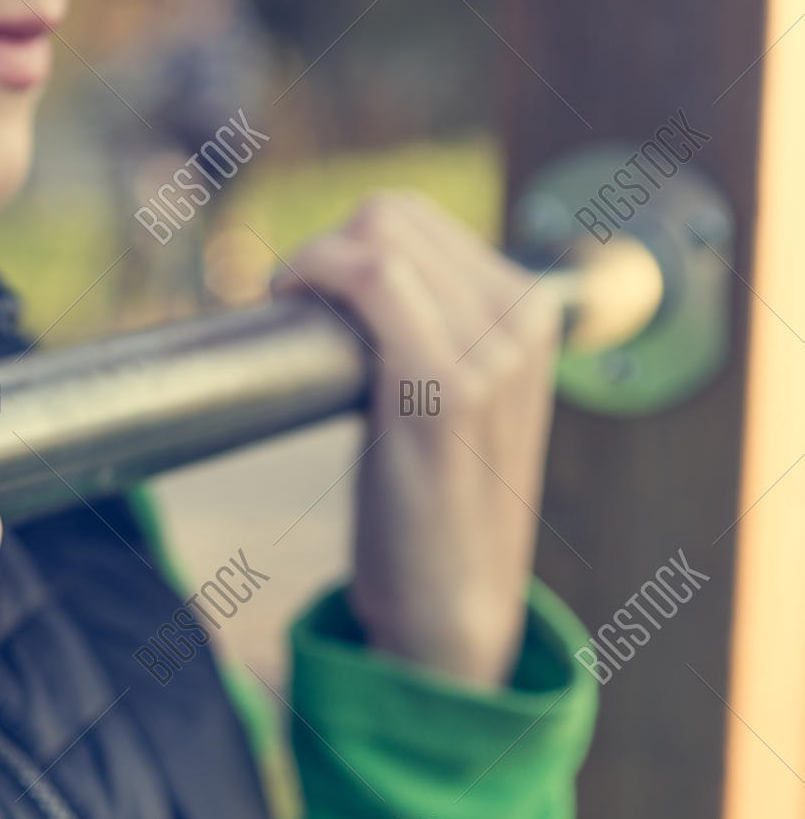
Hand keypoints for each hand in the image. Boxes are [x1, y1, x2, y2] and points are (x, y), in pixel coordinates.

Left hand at [274, 192, 560, 685]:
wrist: (451, 603)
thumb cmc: (433, 506)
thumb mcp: (460, 403)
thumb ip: (442, 335)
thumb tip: (361, 274)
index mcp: (532, 314)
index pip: (419, 220)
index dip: (345, 244)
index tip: (309, 295)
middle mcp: (523, 320)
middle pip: (393, 215)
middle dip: (327, 251)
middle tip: (294, 309)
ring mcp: (492, 353)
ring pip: (380, 236)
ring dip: (313, 265)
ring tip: (291, 314)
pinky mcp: (446, 391)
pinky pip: (373, 279)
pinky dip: (316, 275)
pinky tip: (287, 304)